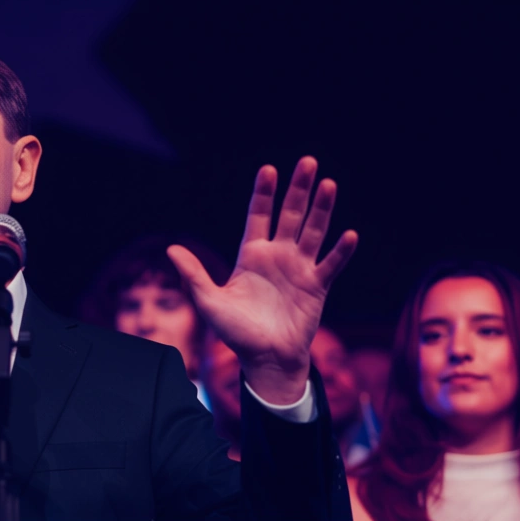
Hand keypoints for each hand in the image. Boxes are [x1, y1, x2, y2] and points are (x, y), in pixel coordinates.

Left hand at [168, 157, 356, 404]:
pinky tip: (348, 234)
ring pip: (313, 232)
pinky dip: (340, 251)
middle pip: (290, 215)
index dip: (263, 193)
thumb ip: (194, 275)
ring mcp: (299, 269)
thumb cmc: (235, 332)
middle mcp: (278, 256)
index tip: (268, 169)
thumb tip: (171, 250)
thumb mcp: (209, 302)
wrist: (264, 359)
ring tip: (328, 184)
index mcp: (251, 255)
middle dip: (298, 189)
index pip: (259, 216)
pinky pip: (331, 265)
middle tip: (307, 162)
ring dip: (321, 209)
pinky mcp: (317, 287)